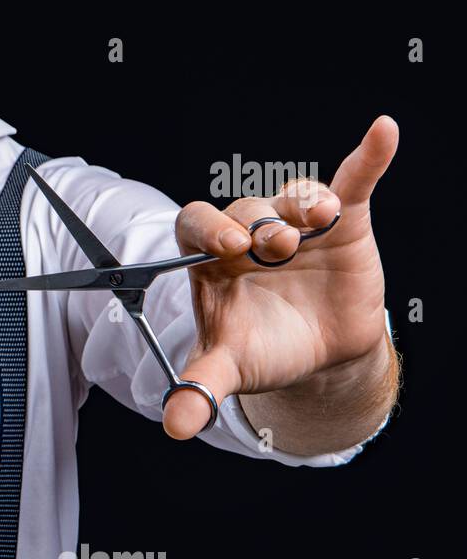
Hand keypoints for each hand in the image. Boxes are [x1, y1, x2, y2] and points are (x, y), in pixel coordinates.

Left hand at [163, 116, 397, 438]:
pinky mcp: (342, 222)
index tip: (225, 250)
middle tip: (272, 248)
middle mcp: (248, 233)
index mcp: (210, 260)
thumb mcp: (231, 369)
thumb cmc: (264, 350)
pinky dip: (368, 158)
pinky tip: (383, 132)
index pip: (195, 226)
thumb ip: (200, 389)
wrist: (319, 353)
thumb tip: (175, 426)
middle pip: (244, 211)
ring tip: (312, 227)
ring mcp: (294, 224)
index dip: (207, 231)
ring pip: (292, 199)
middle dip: (257, 224)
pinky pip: (351, 181)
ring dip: (301, 206)